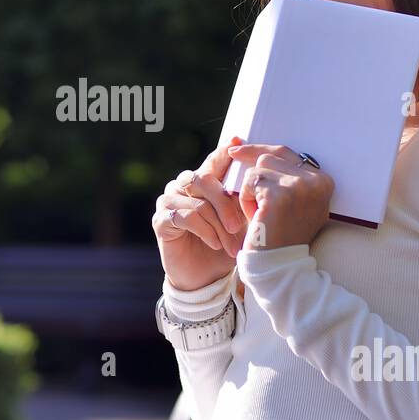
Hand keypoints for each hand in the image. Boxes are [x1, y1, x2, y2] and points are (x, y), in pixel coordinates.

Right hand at [152, 137, 248, 291]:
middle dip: (226, 204)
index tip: (238, 142)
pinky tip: (215, 244)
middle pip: (205, 179)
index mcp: (203, 181)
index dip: (224, 152)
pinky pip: (185, 217)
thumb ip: (242, 200)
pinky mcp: (160, 220)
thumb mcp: (239, 221)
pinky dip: (205, 231)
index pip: (213, 161)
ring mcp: (169, 200)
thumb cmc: (225, 245)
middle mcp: (183, 185)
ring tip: (231, 245)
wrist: (206, 278)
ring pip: (198, 202)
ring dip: (218, 225)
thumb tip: (258, 179)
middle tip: (239, 226)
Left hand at [227, 142, 334, 250]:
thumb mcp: (293, 202)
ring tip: (260, 213)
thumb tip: (258, 151)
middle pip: (271, 156)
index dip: (260, 150)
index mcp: (324, 180)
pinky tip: (256, 218)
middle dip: (256, 175)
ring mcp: (299, 186)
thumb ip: (286, 176)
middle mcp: (316, 180)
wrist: (282, 265)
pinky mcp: (280, 195)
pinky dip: (246, 200)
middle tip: (244, 182)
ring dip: (251, 190)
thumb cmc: (283, 234)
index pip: (287, 153)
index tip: (237, 150)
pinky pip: (251, 183)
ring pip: (259, 168)